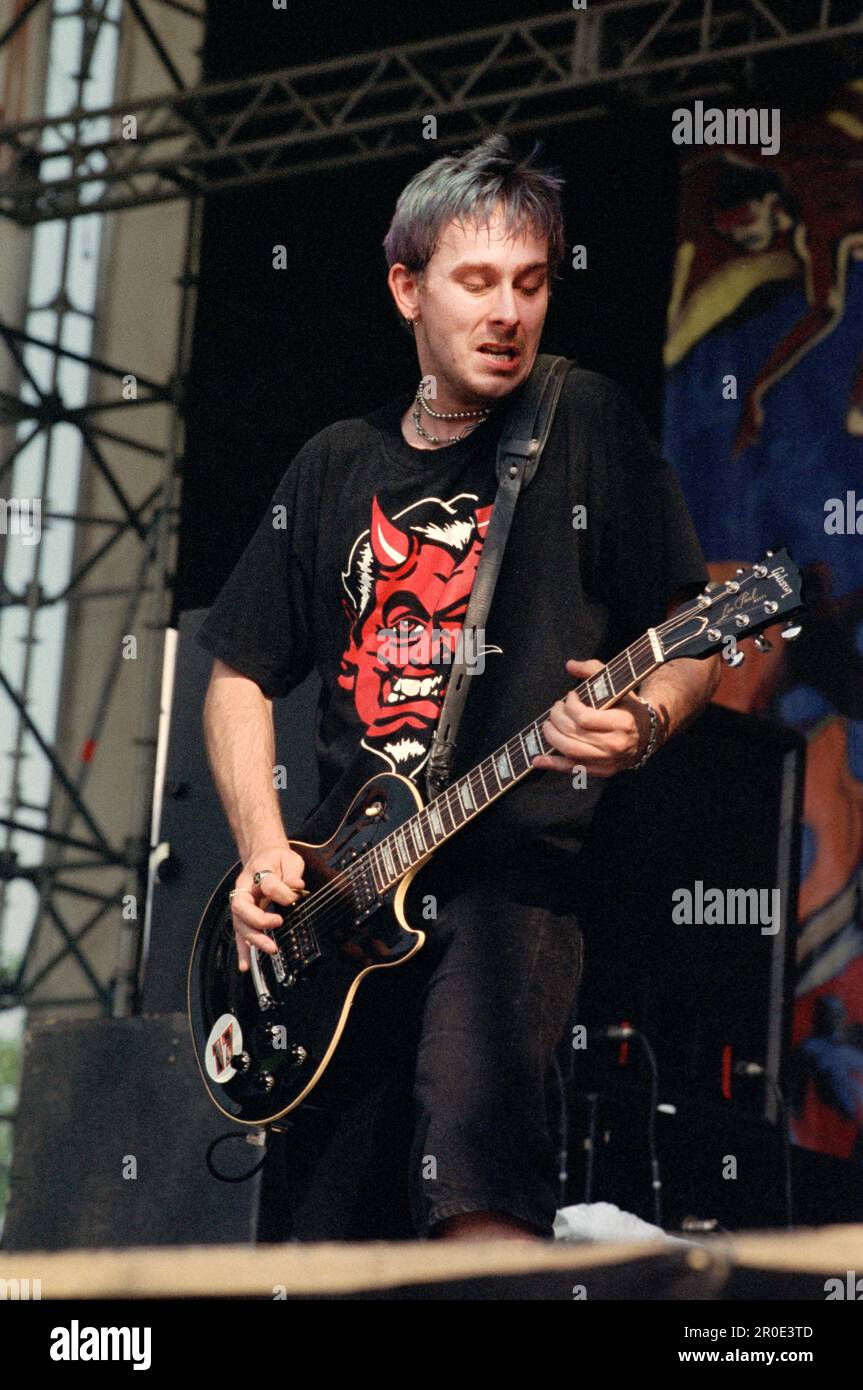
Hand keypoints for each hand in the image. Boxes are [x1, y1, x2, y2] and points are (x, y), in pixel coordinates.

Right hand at [230, 842, 306, 972]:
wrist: (263, 858)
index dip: (281, 890)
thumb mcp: (289, 859)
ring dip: (254, 938)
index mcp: (255, 872)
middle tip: (278, 923)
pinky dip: (243, 952)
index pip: (265, 881)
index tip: (294, 896)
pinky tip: (245, 966)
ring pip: (240, 924)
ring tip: (271, 949)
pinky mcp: (244, 917)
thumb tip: (296, 886)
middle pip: (242, 907)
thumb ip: (292, 872)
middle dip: (258, 919)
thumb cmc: (277, 860)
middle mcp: (243, 889)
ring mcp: (242, 905)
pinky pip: (241, 935)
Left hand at [530, 658, 650, 778]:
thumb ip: (594, 670)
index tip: (569, 697)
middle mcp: (615, 745)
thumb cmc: (628, 707)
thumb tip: (569, 665)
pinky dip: (552, 764)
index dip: (569, 706)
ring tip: (548, 725)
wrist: (647, 734)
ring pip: (570, 751)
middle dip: (556, 719)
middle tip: (554, 709)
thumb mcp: (618, 686)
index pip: (584, 718)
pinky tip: (537, 760)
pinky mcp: (602, 771)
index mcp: (622, 723)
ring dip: (552, 737)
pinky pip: (572, 769)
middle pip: (573, 734)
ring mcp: (608, 761)